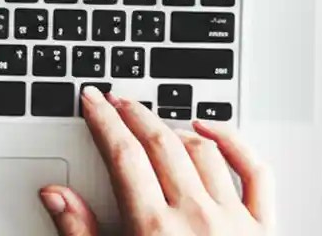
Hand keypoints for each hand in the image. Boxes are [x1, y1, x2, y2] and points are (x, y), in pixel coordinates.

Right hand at [39, 87, 273, 234]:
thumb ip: (81, 234)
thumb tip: (56, 194)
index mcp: (153, 232)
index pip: (122, 155)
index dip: (103, 121)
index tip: (91, 102)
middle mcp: (196, 218)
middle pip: (160, 143)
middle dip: (134, 114)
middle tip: (115, 99)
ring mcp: (234, 221)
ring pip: (202, 150)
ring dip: (174, 126)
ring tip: (153, 119)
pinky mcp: (264, 230)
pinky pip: (254, 171)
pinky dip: (233, 142)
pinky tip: (211, 131)